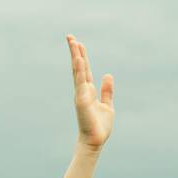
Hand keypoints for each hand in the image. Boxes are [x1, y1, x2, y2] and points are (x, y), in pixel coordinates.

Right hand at [67, 34, 113, 149]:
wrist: (95, 141)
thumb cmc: (99, 127)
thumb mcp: (107, 105)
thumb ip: (107, 91)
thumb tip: (108, 75)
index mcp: (89, 91)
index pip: (85, 69)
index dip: (82, 56)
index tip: (78, 43)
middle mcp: (83, 90)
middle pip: (78, 67)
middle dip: (75, 51)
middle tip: (70, 36)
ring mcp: (81, 94)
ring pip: (78, 71)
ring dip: (75, 56)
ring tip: (73, 41)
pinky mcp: (81, 99)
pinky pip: (80, 81)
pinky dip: (79, 69)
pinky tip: (78, 58)